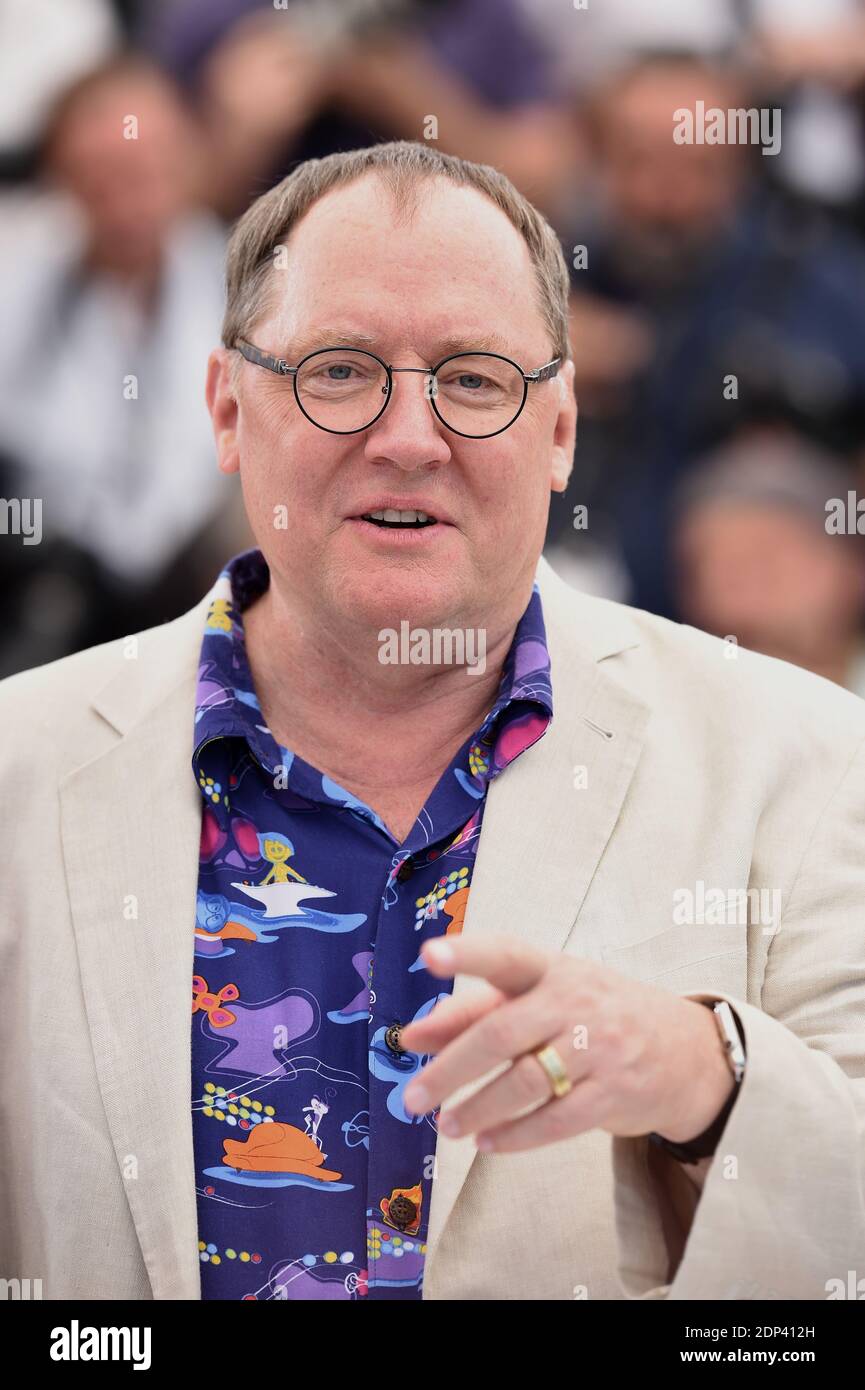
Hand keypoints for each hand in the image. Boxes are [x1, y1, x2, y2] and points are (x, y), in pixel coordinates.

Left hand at [400, 935, 734, 1153]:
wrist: (686, 1051)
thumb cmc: (594, 1015)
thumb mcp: (543, 997)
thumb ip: (475, 1011)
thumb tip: (412, 1037)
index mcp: (552, 969)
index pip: (506, 954)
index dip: (468, 954)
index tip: (429, 954)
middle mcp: (575, 1001)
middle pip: (501, 1033)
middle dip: (450, 1069)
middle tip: (412, 1097)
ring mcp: (600, 1047)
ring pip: (525, 1081)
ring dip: (478, 1108)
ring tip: (445, 1126)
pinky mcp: (615, 1092)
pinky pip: (557, 1119)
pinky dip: (516, 1135)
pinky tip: (487, 1143)